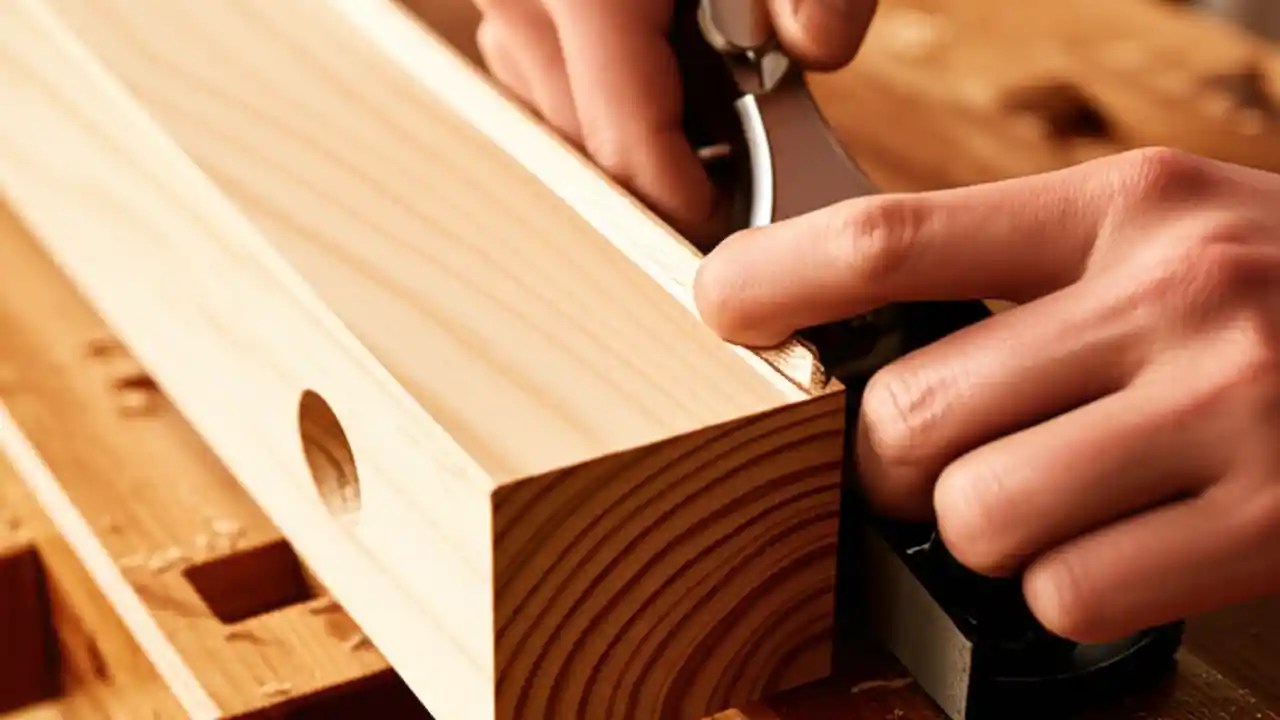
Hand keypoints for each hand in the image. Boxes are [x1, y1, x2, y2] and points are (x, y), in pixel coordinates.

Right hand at [471, 0, 877, 237]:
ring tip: (689, 105)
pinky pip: (527, 50)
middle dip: (651, 163)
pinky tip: (641, 58)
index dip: (677, 204)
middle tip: (726, 170)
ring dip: (614, 120)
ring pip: (544, 96)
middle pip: (578, 131)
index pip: (623, 139)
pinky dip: (583, 75)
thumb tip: (814, 52)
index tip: (724, 239)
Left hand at [694, 147, 1279, 643]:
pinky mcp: (1272, 520)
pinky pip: (1064, 591)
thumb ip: (1027, 277)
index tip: (718, 303)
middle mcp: (1170, 294)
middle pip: (905, 412)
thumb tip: (869, 342)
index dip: (774, 276)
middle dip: (894, 465)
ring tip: (1057, 501)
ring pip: (973, 515)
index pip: (893, 235)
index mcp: (1125, 208)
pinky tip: (1127, 546)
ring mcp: (1226, 409)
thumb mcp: (1170, 236)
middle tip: (941, 463)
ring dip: (985, 533)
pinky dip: (1066, 591)